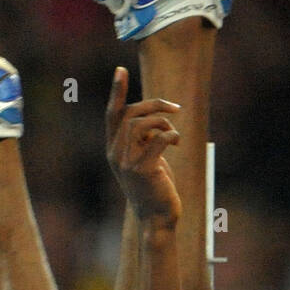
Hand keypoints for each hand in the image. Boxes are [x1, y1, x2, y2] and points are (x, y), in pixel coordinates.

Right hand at [105, 66, 181, 224]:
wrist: (157, 219)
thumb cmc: (155, 187)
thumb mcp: (146, 158)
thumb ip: (144, 138)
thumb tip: (155, 116)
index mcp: (114, 149)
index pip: (112, 114)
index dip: (117, 92)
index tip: (120, 70)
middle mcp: (116, 154)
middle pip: (130, 114)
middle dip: (155, 105)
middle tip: (175, 108)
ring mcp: (127, 163)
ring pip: (141, 124)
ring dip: (164, 122)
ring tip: (174, 133)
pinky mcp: (143, 171)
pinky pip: (158, 139)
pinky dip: (171, 134)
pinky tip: (176, 141)